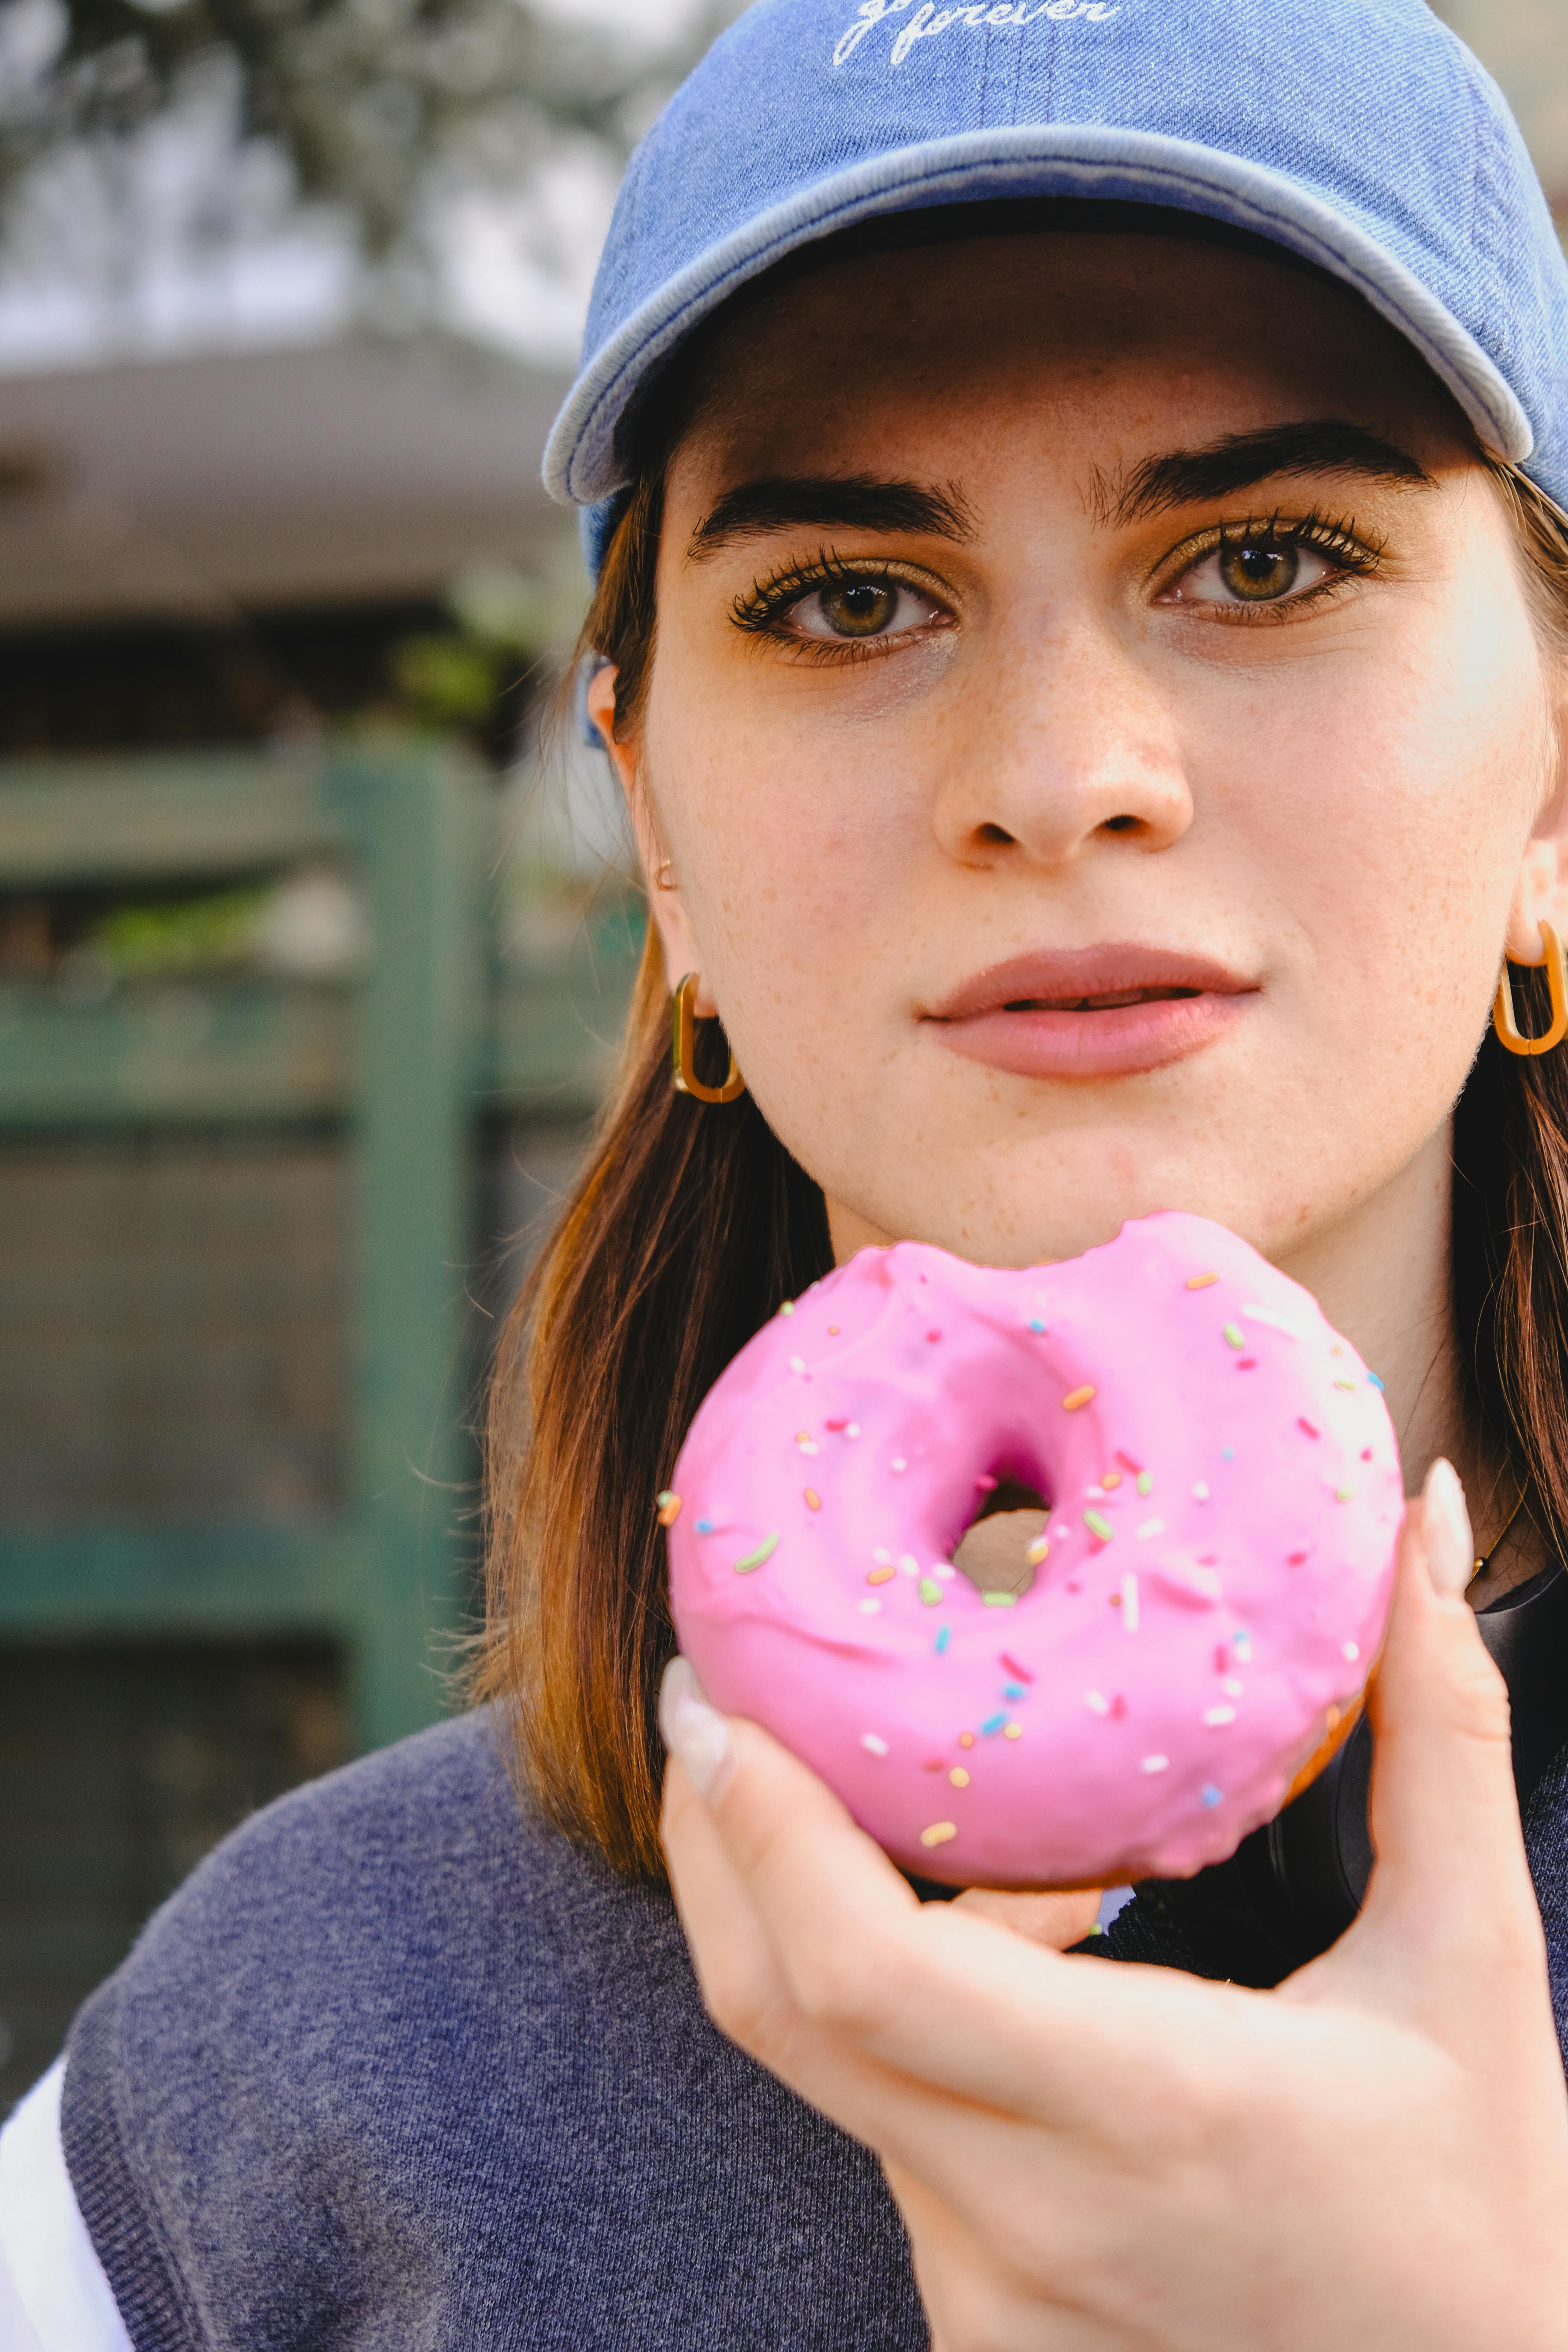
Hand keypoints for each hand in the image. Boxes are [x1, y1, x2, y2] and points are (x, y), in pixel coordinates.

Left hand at [660, 1462, 1567, 2350]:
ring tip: (948, 1820)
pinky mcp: (977, 2320)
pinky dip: (905, 2020)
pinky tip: (1012, 1954)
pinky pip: (885, 2133)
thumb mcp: (1474, 1963)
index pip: (862, 1967)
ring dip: (840, 1921)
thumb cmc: (1485, 2212)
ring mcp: (986, 2285)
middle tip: (725, 1702)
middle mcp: (1028, 2212)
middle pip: (780, 2003)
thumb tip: (1424, 1521)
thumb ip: (1446, 1734)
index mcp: (1147, 2106)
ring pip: (828, 2066)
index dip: (760, 1823)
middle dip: (722, 1836)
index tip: (719, 1700)